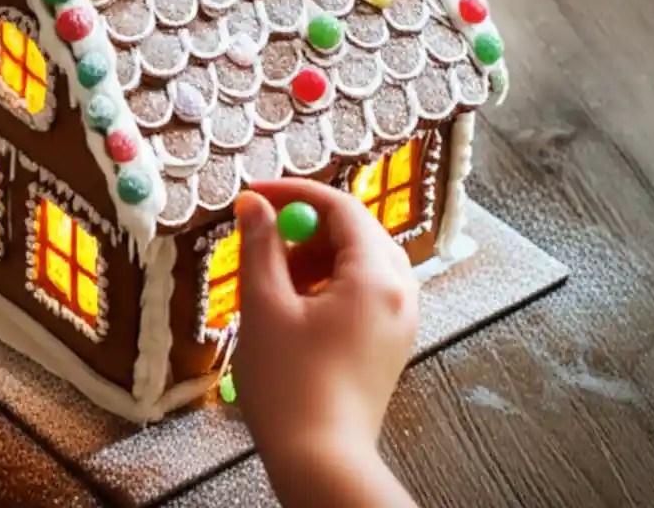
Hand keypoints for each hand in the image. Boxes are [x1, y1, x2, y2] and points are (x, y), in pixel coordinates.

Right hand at [233, 179, 418, 506]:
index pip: (340, 207)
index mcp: (375, 276)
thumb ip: (259, 246)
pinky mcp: (390, 343)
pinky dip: (327, 287)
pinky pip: (362, 293)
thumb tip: (253, 204)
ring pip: (357, 262)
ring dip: (313, 258)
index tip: (254, 194)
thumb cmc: (290, 387)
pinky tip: (293, 312)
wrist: (320, 461)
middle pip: (354, 232)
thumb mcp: (264, 307)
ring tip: (272, 284)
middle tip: (259, 240)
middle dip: (303, 228)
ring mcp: (400, 319)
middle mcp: (399, 292)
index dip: (293, 193)